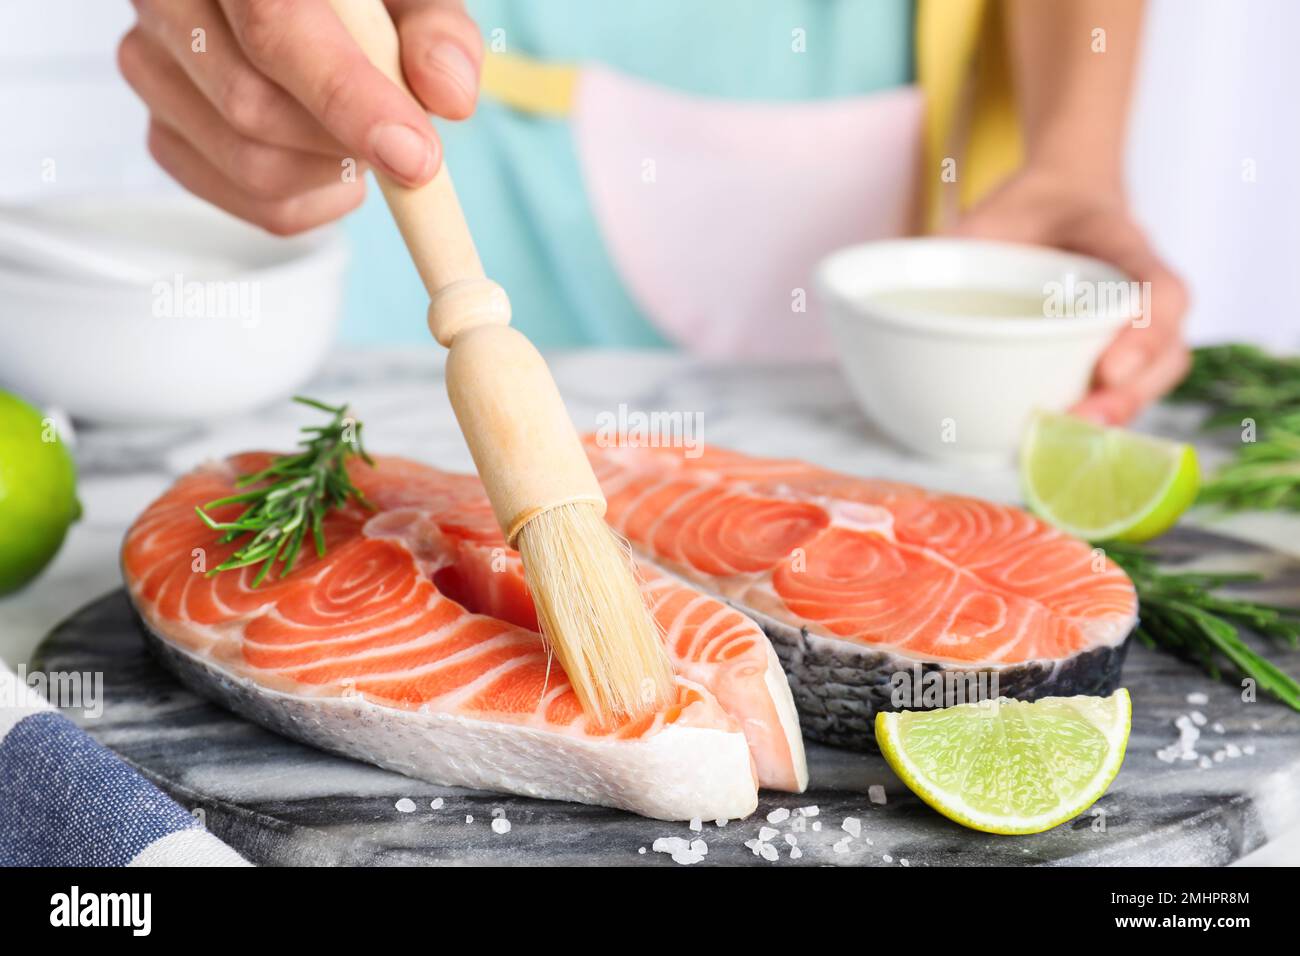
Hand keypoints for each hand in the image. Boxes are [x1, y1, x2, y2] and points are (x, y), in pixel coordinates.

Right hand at [119, 0, 482, 234]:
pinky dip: (313, 201)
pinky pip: (247, 202)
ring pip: (249, 167)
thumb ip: (436, 30)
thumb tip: (449, 95)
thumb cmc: (361, 1)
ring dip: (333, 174)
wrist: (315, 8)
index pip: (274, 29)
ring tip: (363, 136)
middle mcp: (169, 1)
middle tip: (403, 140)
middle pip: (253, 109)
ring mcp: (152, 68)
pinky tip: (333, 160)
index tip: (415, 156)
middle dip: (347, 143)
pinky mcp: (163, 130)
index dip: (347, 99)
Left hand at [950, 166, 1189, 424]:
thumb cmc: (1027, 211)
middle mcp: (1140, 292)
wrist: (1056, 203)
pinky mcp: (1112, 357)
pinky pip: (1121, 392)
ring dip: (1114, 418)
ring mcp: (1136, 328)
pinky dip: (1094, 422)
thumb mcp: (989, 214)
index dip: (1145, 332)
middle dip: (1129, 396)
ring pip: (1153, 381)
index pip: (1157, 288)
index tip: (1107, 369)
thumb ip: (948, 250)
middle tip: (1079, 422)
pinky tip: (1053, 447)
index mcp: (1120, 244)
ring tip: (1064, 445)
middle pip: (1169, 352)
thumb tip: (872, 299)